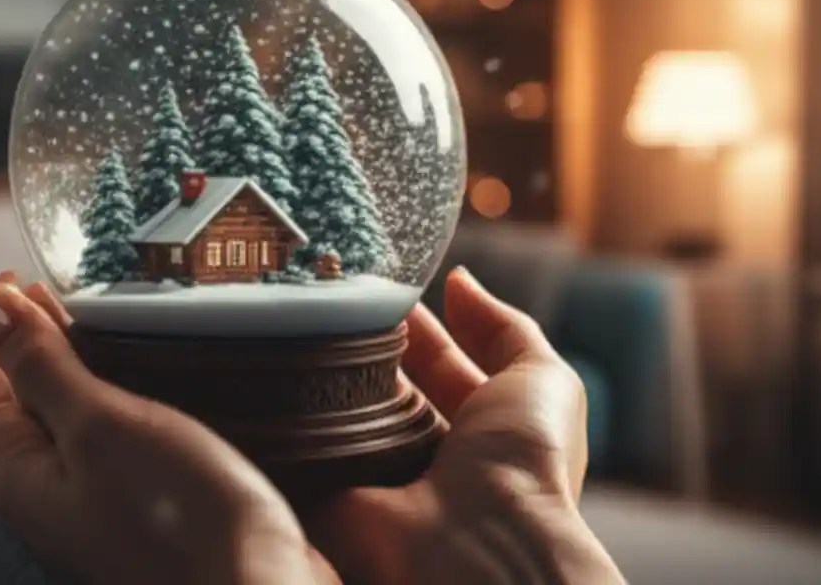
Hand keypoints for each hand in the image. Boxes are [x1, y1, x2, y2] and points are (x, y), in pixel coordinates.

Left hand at [0, 273, 335, 584]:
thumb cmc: (177, 518)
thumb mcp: (100, 427)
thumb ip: (41, 368)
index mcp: (12, 471)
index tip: (21, 275)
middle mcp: (40, 488)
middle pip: (7, 395)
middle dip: (25, 335)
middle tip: (60, 285)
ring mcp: (86, 498)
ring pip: (58, 414)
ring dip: (71, 361)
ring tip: (103, 316)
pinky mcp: (133, 502)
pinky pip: (101, 437)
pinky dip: (108, 393)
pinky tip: (142, 374)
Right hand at [305, 268, 622, 584]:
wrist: (478, 540)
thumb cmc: (527, 460)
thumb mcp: (543, 378)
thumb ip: (505, 328)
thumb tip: (460, 281)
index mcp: (486, 432)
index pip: (446, 369)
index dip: (422, 329)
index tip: (389, 288)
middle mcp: (433, 458)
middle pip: (392, 389)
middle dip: (370, 345)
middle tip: (341, 300)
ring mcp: (382, 480)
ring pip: (346, 414)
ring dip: (331, 373)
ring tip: (309, 322)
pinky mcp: (335, 497)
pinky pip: (306, 447)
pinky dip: (293, 415)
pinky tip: (277, 367)